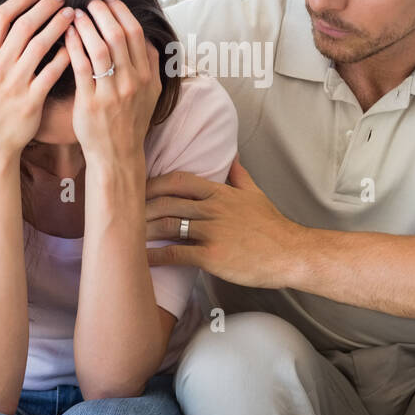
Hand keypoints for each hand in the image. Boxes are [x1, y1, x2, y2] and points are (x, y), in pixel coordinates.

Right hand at [0, 0, 75, 174]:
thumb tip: (13, 19)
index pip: (0, 17)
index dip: (19, 0)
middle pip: (23, 26)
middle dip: (45, 7)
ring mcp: (14, 84)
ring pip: (40, 45)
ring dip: (58, 26)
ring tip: (73, 15)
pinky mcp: (30, 101)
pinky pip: (52, 72)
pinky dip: (65, 56)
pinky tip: (76, 46)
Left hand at [65, 0, 160, 166]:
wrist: (117, 155)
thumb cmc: (130, 121)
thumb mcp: (151, 93)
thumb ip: (151, 64)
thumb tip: (147, 37)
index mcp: (147, 76)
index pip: (136, 33)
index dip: (121, 12)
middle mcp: (133, 82)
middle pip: (118, 36)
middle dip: (103, 12)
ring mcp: (112, 93)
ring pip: (100, 48)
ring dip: (87, 26)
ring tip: (76, 12)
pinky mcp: (91, 103)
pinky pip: (82, 67)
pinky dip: (74, 46)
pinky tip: (67, 34)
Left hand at [144, 154, 309, 287]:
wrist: (290, 253)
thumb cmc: (272, 226)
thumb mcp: (256, 194)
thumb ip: (239, 176)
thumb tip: (232, 156)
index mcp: (220, 193)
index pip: (179, 180)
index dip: (155, 183)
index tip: (139, 189)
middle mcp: (214, 209)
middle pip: (168, 201)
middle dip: (143, 207)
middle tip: (124, 213)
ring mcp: (213, 232)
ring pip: (169, 225)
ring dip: (145, 229)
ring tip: (128, 234)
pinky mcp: (213, 256)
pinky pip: (177, 253)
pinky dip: (156, 255)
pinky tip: (142, 258)